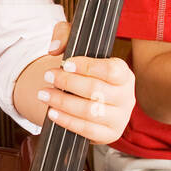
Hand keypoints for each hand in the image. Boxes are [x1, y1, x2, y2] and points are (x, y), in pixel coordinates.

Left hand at [38, 20, 135, 143]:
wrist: (92, 100)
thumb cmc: (86, 72)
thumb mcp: (79, 47)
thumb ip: (66, 35)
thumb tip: (54, 48)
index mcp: (124, 75)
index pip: (111, 70)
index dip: (87, 67)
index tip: (65, 64)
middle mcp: (127, 96)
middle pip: (96, 90)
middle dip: (67, 83)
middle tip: (48, 76)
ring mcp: (120, 117)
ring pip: (90, 111)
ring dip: (62, 102)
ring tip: (44, 94)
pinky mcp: (110, 134)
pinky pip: (87, 130)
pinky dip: (67, 121)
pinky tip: (52, 113)